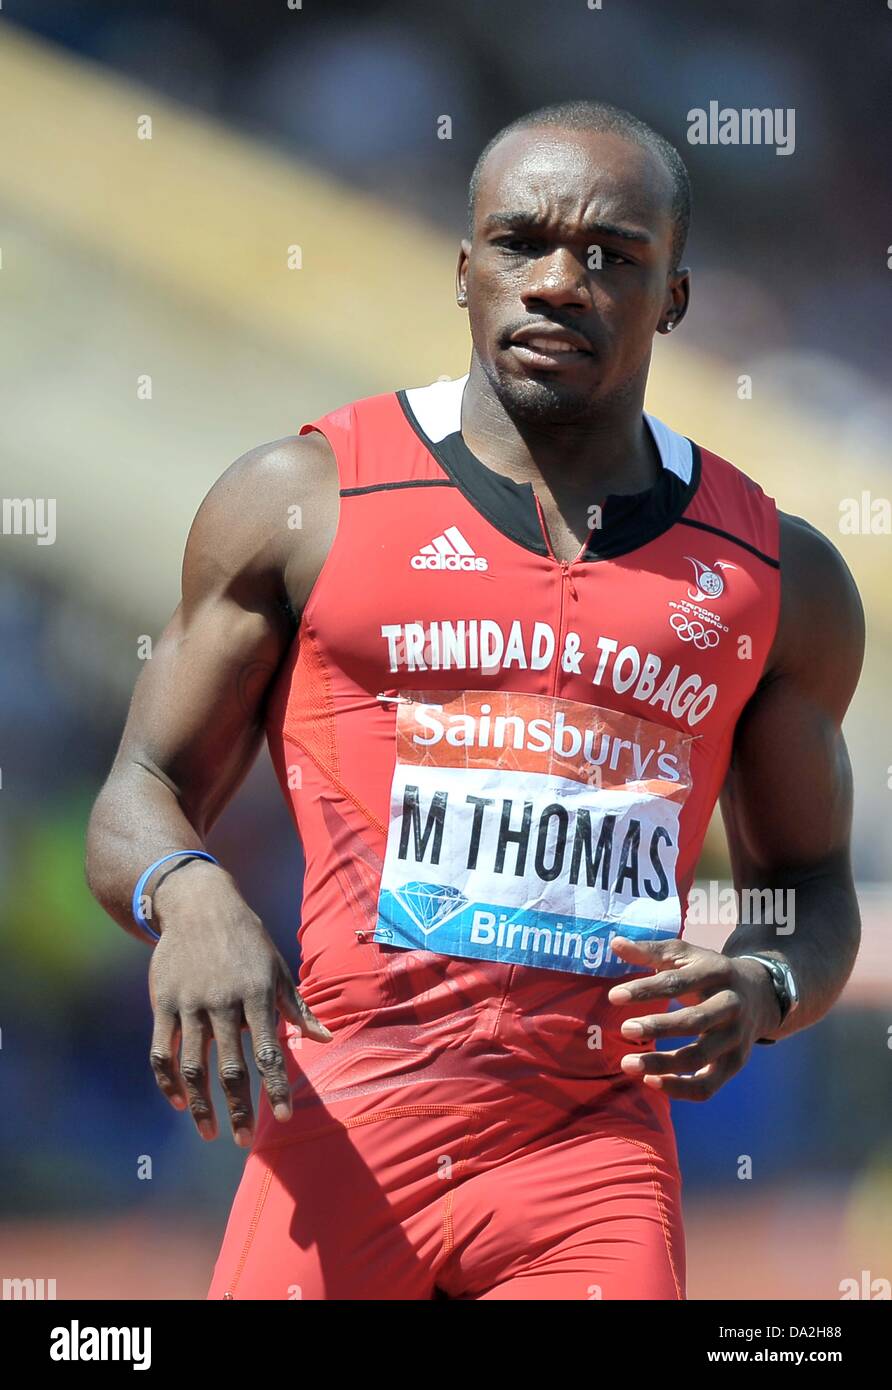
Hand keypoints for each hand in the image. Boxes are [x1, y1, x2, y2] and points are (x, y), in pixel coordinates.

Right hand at [147, 859, 330, 1145]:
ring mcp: (190, 1004)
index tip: (282, 1118)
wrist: (199, 904)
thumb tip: (326, 1038)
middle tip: (243, 1141)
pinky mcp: (163, 1003)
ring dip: (201, 1105)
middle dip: (238, 1108)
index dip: (276, 1087)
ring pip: (193, 1066)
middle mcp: (224, 1002)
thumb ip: (297, 1007)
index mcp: (257, 995)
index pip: (269, 1051)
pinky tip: (180, 1102)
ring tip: (210, 1132)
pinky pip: (161, 1051)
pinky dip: (168, 1081)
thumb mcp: (277, 967)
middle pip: (231, 1068)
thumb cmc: (247, 940)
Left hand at [606, 936, 781, 1101]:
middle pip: (694, 1022)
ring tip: (627, 1064)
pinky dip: (680, 1089)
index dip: (646, 990)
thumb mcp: (687, 954)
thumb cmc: (710, 971)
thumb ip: (652, 951)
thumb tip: (615, 943)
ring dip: (663, 1064)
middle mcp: (731, 1006)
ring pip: (700, 1058)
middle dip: (658, 1028)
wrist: (761, 994)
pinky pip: (708, 1086)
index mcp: (716, 973)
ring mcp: (736, 1038)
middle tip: (624, 1029)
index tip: (614, 997)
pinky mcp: (736, 1063)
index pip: (678, 982)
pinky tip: (650, 1081)